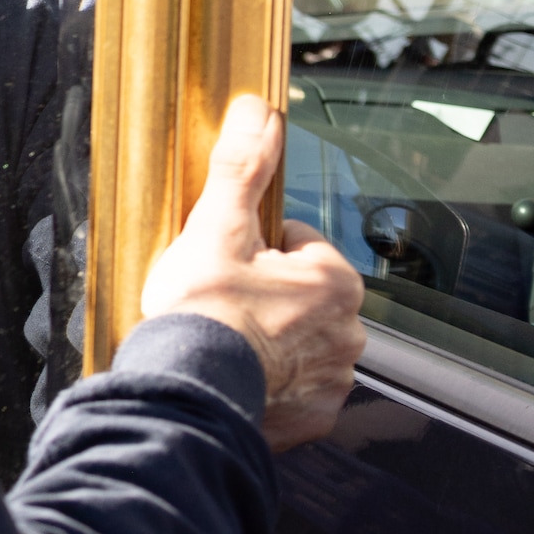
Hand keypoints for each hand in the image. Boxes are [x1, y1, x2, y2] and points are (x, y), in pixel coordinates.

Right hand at [140, 93, 364, 452]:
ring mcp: (333, 380)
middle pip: (301, 296)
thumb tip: (258, 114)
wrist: (185, 395)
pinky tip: (237, 379)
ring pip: (300, 345)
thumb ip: (242, 169)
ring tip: (224, 345)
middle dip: (267, 297)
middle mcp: (349, 332)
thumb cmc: (201, 313)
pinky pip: (295, 392)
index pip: (298, 245)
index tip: (226, 266)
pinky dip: (270, 386)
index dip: (255, 249)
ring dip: (270, 343)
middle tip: (220, 306)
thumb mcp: (216, 227)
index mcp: (334, 280)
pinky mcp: (313, 419)